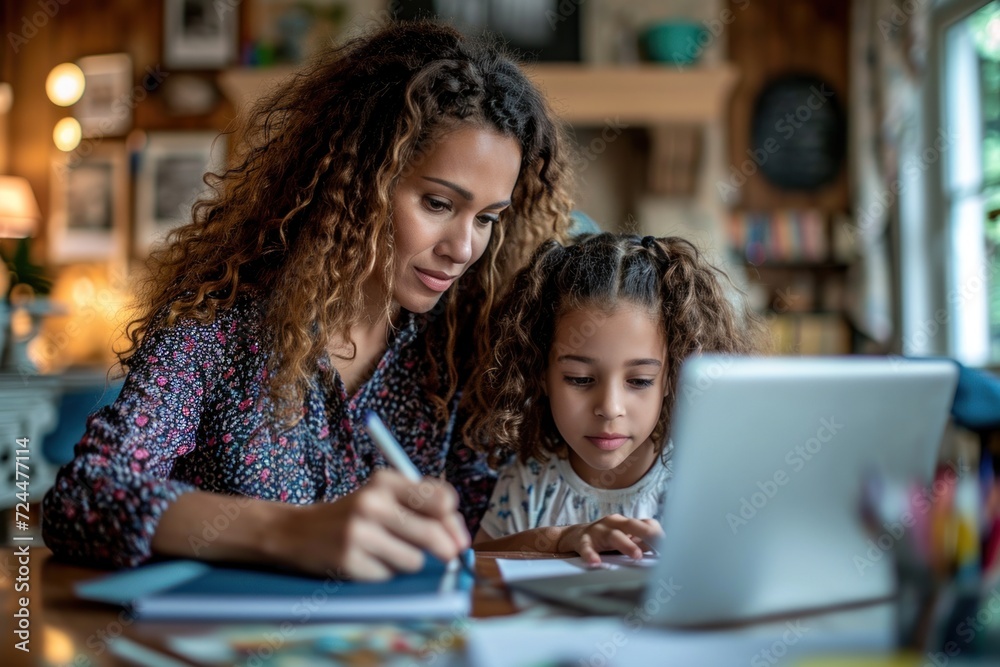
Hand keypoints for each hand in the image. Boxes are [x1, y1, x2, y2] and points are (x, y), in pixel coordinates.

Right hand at [271, 470, 469, 579]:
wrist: (298, 531)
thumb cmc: (354, 515)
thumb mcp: (383, 496)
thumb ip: (421, 507)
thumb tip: (457, 539)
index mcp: (385, 480)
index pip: (441, 499)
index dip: (453, 521)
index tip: (456, 535)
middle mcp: (372, 502)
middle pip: (432, 533)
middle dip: (445, 549)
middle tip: (448, 556)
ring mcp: (359, 532)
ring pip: (414, 559)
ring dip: (409, 561)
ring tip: (387, 551)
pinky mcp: (349, 560)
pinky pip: (389, 575)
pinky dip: (386, 573)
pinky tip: (368, 561)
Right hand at [556, 515, 662, 565]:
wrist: (573, 536)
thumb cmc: (605, 539)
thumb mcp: (625, 538)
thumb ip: (642, 544)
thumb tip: (665, 554)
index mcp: (626, 523)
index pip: (647, 524)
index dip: (660, 535)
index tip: (674, 546)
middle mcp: (613, 523)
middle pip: (633, 525)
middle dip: (648, 534)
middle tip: (661, 545)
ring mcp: (598, 530)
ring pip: (614, 535)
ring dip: (627, 545)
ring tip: (636, 556)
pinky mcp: (583, 540)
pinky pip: (587, 548)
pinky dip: (591, 555)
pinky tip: (595, 563)